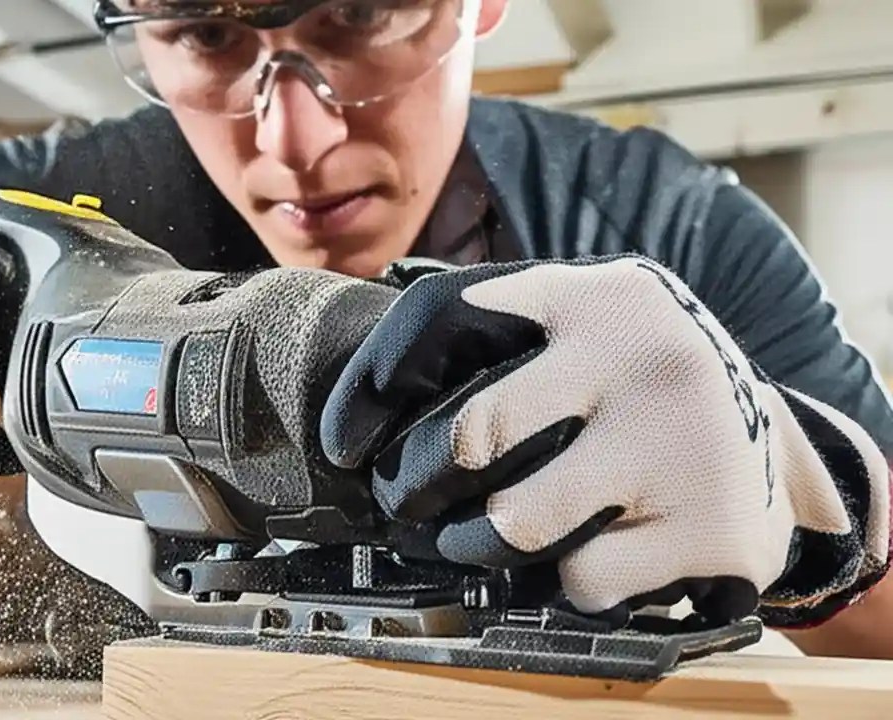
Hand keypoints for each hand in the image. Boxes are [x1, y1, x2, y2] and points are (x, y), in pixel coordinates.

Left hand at [321, 255, 890, 627]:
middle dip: (410, 484)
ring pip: (512, 522)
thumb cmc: (642, 394)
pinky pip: (579, 579)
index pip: (445, 314)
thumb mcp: (587, 333)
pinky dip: (562, 579)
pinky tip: (587, 551)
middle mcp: (641, 356)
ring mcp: (681, 443)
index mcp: (593, 294)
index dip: (372, 381)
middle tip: (402, 502)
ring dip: (472, 543)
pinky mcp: (710, 529)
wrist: (784, 455)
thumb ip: (497, 344)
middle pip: (469, 433)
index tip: (344, 439)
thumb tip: (363, 410)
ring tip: (474, 536)